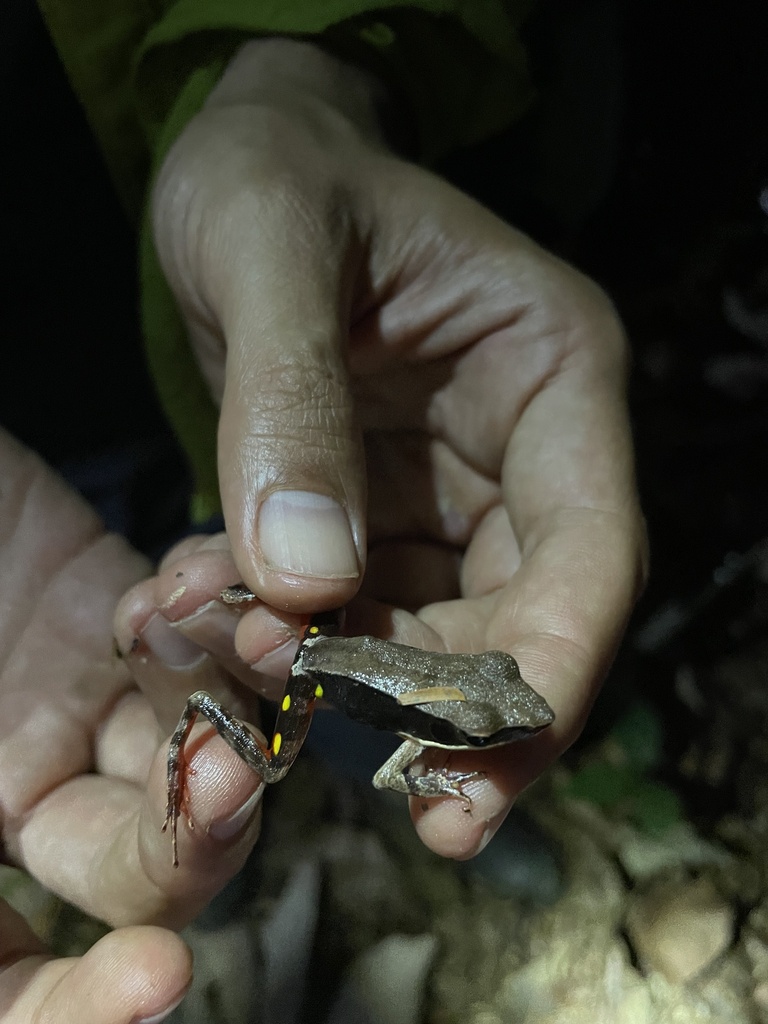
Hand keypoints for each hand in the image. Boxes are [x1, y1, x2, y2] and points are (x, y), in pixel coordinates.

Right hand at [0, 431, 261, 1018]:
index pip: (24, 991)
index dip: (82, 1009)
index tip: (156, 980)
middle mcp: (23, 797)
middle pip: (150, 871)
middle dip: (197, 837)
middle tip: (223, 775)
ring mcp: (82, 701)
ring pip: (206, 742)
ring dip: (232, 706)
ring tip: (232, 640)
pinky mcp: (120, 608)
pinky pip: (212, 633)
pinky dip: (222, 616)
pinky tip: (188, 581)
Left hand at [144, 38, 647, 858]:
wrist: (243, 167)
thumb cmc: (278, 172)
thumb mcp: (273, 245)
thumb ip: (291, 405)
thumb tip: (306, 581)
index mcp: (554, 372)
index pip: (591, 551)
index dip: (549, 673)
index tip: (475, 782)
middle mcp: (520, 448)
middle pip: (516, 617)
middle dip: (425, 704)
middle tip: (330, 764)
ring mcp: (449, 489)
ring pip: (421, 632)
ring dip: (334, 677)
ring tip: (228, 674)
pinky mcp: (379, 514)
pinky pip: (347, 608)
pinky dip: (284, 637)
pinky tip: (203, 624)